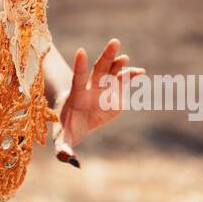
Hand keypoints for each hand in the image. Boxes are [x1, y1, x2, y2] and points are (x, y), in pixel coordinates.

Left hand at [54, 38, 143, 157]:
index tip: (81, 52)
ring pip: (112, 71)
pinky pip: (123, 80)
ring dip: (118, 62)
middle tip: (115, 42)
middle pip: (98, 69)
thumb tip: (68, 159)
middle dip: (106, 56)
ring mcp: (104, 88)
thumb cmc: (66, 128)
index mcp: (77, 96)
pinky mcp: (115, 92)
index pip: (78, 78)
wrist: (75, 119)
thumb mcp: (62, 138)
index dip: (80, 66)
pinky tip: (140, 72)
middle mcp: (91, 88)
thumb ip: (63, 147)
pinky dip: (131, 75)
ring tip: (125, 56)